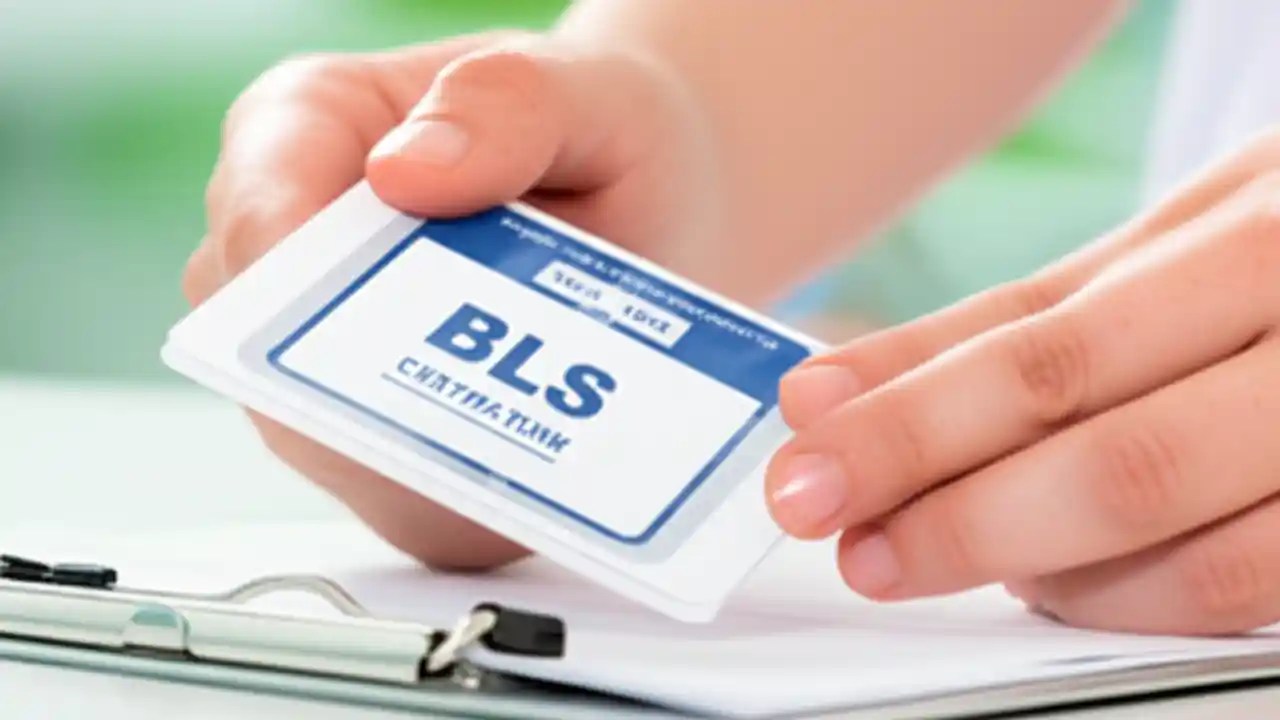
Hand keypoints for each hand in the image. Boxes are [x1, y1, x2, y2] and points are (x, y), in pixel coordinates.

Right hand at [183, 32, 716, 569]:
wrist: (654, 210)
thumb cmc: (596, 137)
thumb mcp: (581, 89)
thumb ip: (507, 105)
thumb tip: (407, 173)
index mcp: (306, 133)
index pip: (258, 201)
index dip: (296, 262)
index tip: (370, 303)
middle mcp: (291, 257)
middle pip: (267, 348)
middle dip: (366, 389)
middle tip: (475, 407)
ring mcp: (322, 359)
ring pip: (327, 444)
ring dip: (422, 454)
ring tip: (528, 446)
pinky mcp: (380, 447)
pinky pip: (397, 495)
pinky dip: (464, 496)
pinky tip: (539, 477)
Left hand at [767, 131, 1279, 634]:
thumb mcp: (1160, 249)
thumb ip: (1004, 324)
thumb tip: (832, 389)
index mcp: (1260, 237)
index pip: (1048, 347)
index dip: (909, 418)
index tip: (808, 455)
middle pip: (1115, 453)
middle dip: (952, 508)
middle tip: (849, 535)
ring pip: (1188, 549)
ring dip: (1033, 569)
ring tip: (933, 555)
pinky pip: (1247, 593)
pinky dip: (1128, 601)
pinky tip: (1056, 582)